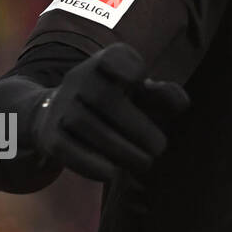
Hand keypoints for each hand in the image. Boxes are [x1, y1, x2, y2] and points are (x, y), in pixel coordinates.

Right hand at [32, 43, 189, 181]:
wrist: (61, 116)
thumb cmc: (118, 102)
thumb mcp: (142, 94)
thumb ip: (164, 95)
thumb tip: (182, 103)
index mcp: (106, 64)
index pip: (113, 57)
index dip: (126, 65)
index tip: (141, 78)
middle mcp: (79, 79)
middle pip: (104, 99)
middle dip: (136, 126)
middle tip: (161, 148)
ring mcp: (61, 106)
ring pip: (87, 125)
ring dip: (120, 148)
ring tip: (145, 163)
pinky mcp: (49, 134)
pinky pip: (66, 148)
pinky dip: (89, 163)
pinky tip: (112, 174)